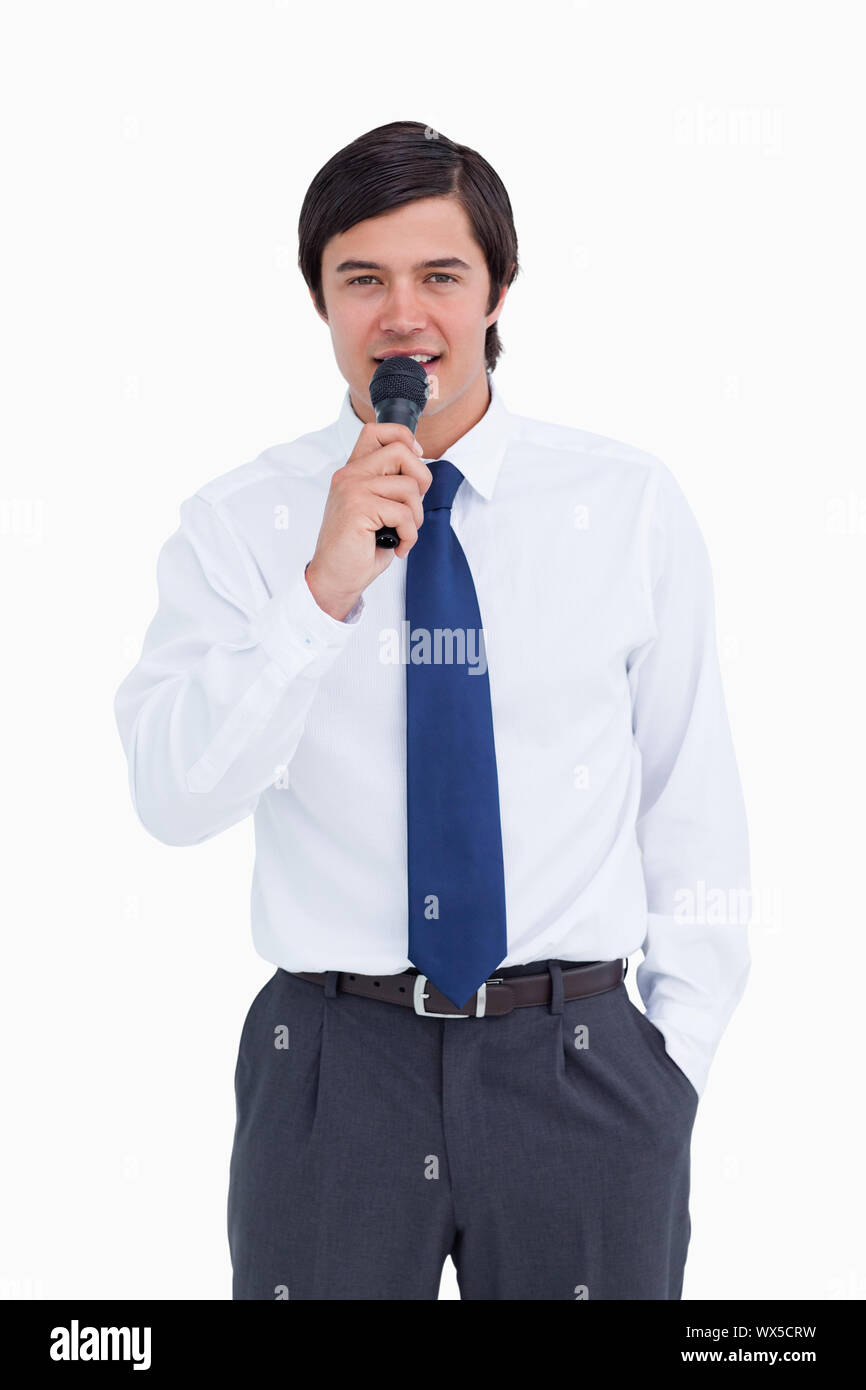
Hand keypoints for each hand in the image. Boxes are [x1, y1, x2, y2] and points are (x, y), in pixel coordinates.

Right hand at [305, 422, 431, 619]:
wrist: (335, 578)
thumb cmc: (357, 548)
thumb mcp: (377, 509)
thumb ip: (391, 485)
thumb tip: (420, 471)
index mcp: (353, 471)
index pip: (377, 431)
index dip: (404, 439)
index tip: (414, 464)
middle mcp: (350, 475)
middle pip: (401, 451)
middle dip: (421, 480)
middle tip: (413, 508)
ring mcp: (353, 489)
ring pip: (409, 487)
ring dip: (415, 517)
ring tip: (402, 533)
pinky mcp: (359, 508)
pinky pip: (404, 514)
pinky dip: (409, 535)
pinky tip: (397, 546)